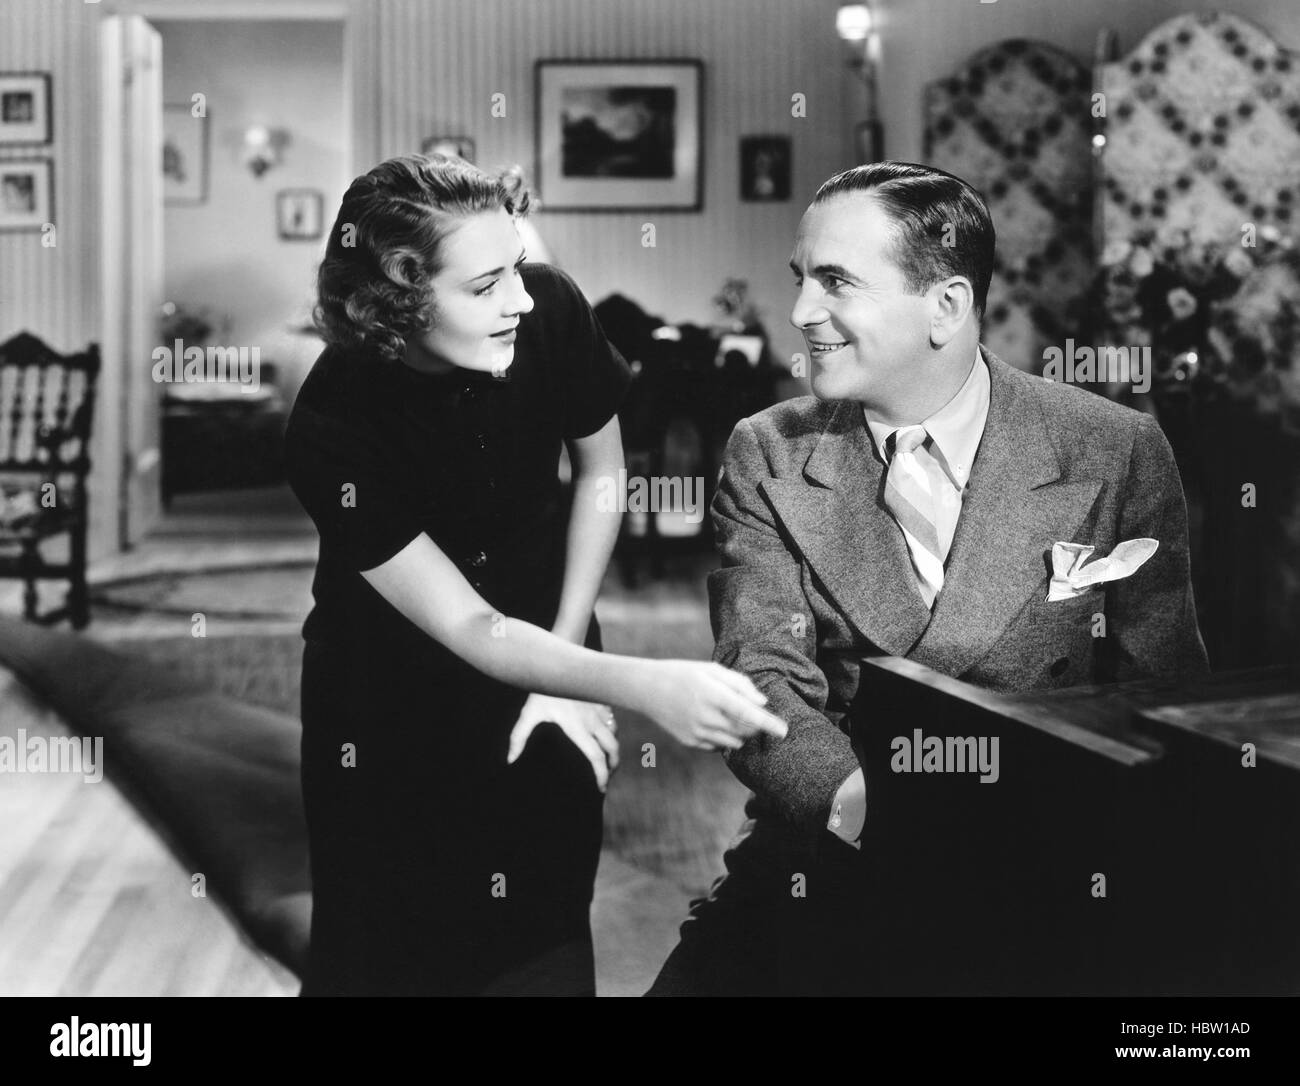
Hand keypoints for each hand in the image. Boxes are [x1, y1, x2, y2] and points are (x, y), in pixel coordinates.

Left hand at [506, 693, 619, 792]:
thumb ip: (518, 738)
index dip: (602, 775)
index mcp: (577, 728)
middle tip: (608, 776)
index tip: (601, 787)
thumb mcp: (528, 714)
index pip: (596, 757)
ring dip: (612, 748)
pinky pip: (612, 719)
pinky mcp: (601, 700)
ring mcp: (599, 709)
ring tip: (607, 757)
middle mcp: (592, 720)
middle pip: (612, 748)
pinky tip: (604, 734)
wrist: (558, 663)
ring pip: (614, 734)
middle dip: (614, 765)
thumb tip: (510, 760)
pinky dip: (611, 730)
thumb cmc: (541, 690)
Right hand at [633, 660, 788, 750]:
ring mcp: (697, 732)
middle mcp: (705, 717)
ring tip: (732, 716)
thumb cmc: (685, 674)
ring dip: (742, 734)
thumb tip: (762, 703)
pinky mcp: (691, 742)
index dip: (769, 723)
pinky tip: (715, 722)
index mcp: (713, 695)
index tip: (784, 731)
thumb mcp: (712, 670)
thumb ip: (740, 684)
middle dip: (756, 726)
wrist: (648, 689)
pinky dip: (725, 738)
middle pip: (744, 731)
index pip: (748, 714)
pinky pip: (718, 746)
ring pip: (734, 742)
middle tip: (752, 713)